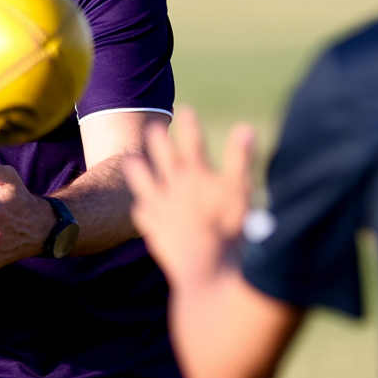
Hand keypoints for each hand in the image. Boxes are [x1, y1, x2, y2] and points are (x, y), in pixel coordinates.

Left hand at [125, 108, 255, 285]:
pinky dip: (141, 208)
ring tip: (131, 161)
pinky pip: (142, 215)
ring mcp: (159, 209)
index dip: (189, 126)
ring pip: (143, 183)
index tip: (184, 110)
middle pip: (163, 158)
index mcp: (196, 174)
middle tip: (152, 128)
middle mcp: (173, 187)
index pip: (192, 143)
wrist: (206, 267)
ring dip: (138, 171)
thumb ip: (240, 159)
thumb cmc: (228, 229)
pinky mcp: (153, 230)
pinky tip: (139, 208)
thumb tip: (245, 128)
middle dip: (159, 141)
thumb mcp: (240, 191)